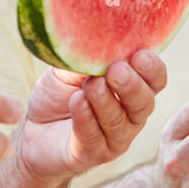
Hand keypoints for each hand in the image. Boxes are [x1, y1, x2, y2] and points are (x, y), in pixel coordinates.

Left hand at [14, 49, 166, 183]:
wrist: (33, 129)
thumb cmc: (59, 94)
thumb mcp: (71, 67)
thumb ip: (88, 54)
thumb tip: (99, 32)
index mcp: (132, 89)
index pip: (155, 79)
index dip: (152, 69)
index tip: (139, 54)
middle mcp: (130, 116)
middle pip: (144, 102)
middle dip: (132, 85)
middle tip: (116, 70)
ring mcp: (114, 138)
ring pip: (119, 122)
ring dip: (106, 101)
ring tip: (91, 85)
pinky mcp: (92, 155)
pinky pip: (94, 137)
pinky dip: (86, 118)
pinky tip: (78, 102)